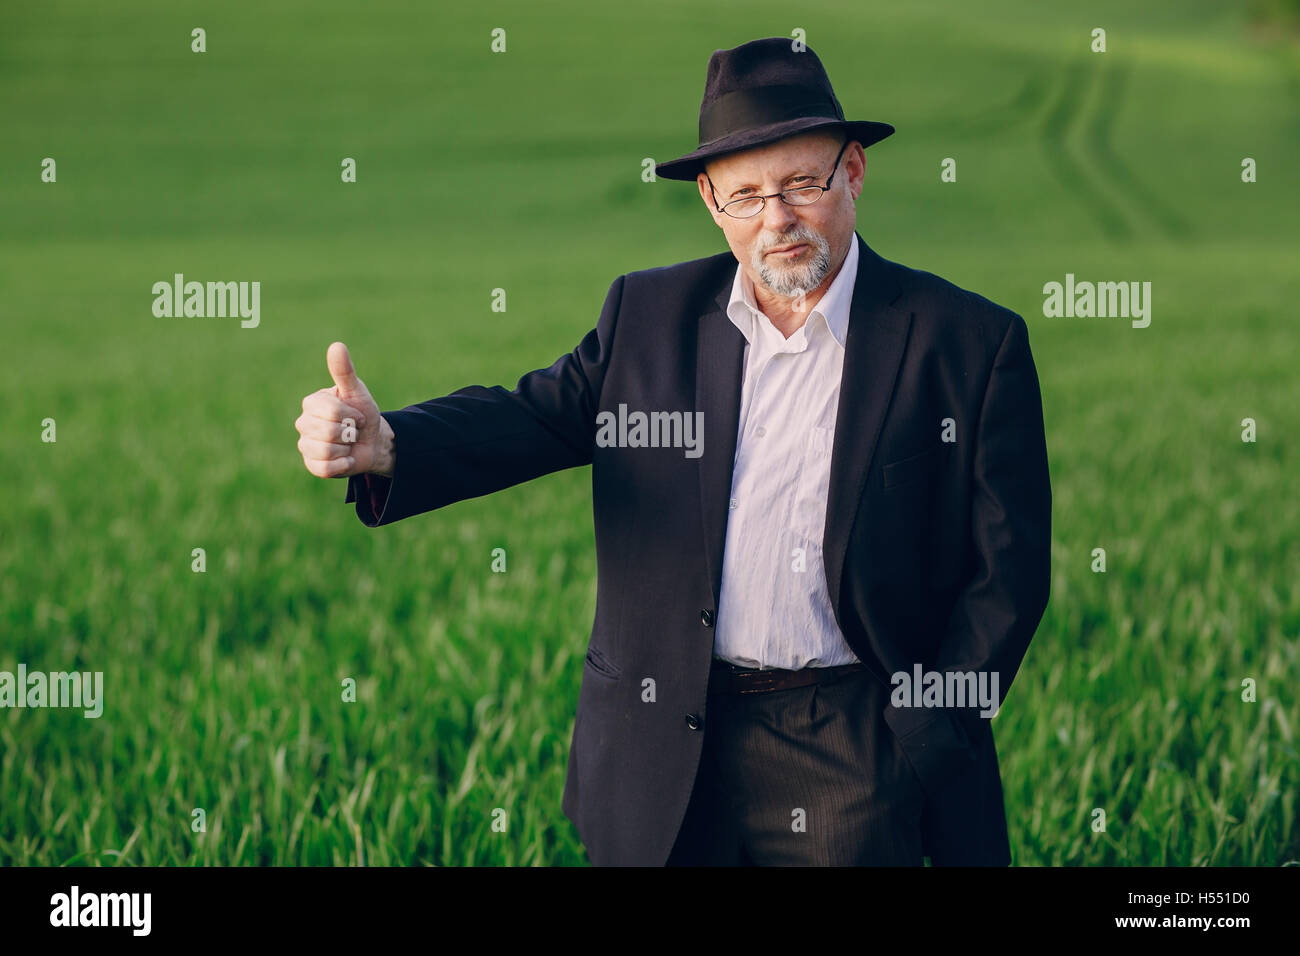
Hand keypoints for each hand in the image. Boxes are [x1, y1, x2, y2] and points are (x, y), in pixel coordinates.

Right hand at [295, 341, 393, 477]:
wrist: (373, 442)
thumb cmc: (364, 414)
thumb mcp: (358, 392)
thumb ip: (345, 372)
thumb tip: (336, 346)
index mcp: (312, 403)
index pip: (332, 412)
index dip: (352, 416)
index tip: (358, 416)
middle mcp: (303, 423)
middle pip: (328, 432)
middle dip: (350, 433)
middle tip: (354, 431)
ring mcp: (305, 444)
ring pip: (326, 451)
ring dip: (347, 449)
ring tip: (349, 444)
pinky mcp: (312, 464)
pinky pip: (325, 468)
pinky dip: (342, 464)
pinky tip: (346, 458)